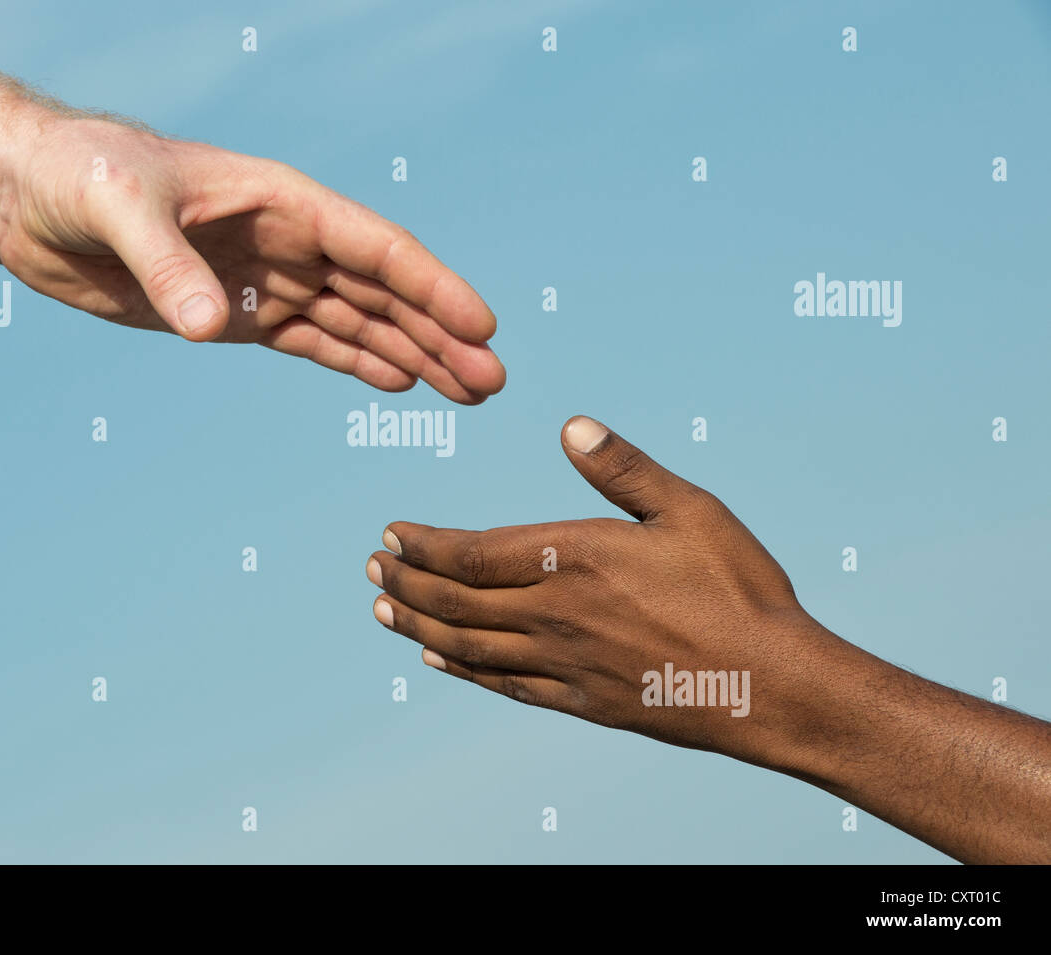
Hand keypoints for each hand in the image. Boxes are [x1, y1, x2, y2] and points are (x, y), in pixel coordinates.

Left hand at [0, 117, 504, 403]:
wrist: (32, 198)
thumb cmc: (78, 174)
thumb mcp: (118, 206)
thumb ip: (167, 263)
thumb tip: (214, 326)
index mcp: (280, 200)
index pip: (374, 246)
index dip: (432, 286)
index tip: (482, 326)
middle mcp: (287, 239)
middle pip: (382, 291)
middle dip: (440, 334)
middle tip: (493, 382)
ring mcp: (267, 276)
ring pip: (359, 319)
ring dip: (413, 354)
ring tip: (467, 393)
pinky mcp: (238, 311)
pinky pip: (314, 338)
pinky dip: (357, 361)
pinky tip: (398, 383)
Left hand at [366, 414, 847, 765]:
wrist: (772, 686)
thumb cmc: (738, 590)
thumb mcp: (690, 510)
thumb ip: (623, 469)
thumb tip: (570, 426)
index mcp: (575, 558)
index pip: (473, 552)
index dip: (425, 545)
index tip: (391, 534)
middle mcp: (556, 614)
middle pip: (457, 600)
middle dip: (408, 582)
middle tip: (373, 568)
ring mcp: (565, 664)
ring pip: (469, 645)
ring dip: (420, 624)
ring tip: (385, 610)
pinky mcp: (583, 703)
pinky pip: (505, 685)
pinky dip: (464, 670)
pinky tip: (440, 661)